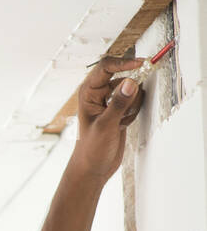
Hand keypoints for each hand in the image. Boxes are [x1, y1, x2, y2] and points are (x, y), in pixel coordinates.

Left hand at [69, 55, 146, 184]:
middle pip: (123, 76)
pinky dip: (133, 112)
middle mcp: (98, 93)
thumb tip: (131, 83)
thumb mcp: (106, 126)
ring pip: (132, 89)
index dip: (124, 62)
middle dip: (130, 91)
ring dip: (132, 104)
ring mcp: (110, 101)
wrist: (93, 168)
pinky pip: (135, 101)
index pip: (106, 67)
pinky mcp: (119, 109)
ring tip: (121, 121)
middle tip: (127, 108)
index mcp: (88, 91)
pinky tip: (123, 125)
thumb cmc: (91, 149)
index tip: (141, 64)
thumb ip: (119, 104)